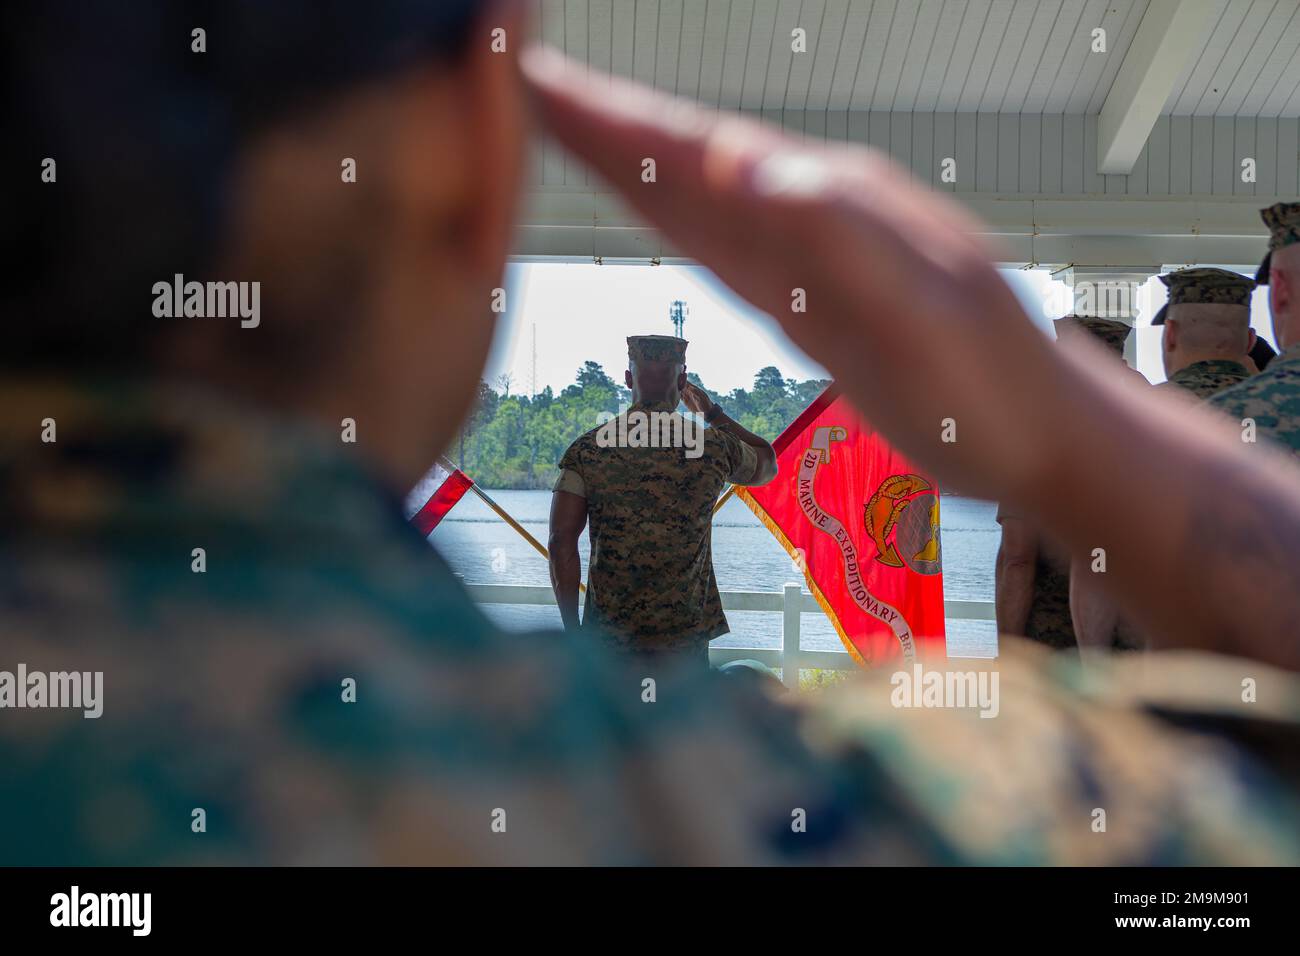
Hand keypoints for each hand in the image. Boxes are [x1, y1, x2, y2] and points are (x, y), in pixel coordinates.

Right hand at [520, 47, 1072, 502]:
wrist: (1042, 435)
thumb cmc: (990, 384)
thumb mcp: (921, 308)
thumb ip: (837, 230)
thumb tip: (739, 162)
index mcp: (830, 202)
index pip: (701, 149)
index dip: (616, 120)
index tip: (538, 80)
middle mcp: (811, 213)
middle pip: (685, 160)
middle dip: (601, 124)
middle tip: (520, 82)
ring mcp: (807, 257)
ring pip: (696, 198)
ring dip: (627, 163)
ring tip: (562, 128)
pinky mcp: (807, 303)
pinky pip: (723, 249)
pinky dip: (673, 220)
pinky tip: (651, 209)